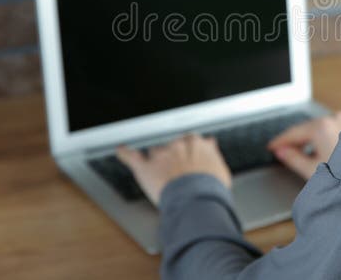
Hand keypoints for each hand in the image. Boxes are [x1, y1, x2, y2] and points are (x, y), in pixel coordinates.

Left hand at [116, 133, 231, 206]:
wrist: (197, 200)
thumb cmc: (210, 189)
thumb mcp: (219, 170)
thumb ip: (212, 156)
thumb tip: (212, 149)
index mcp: (196, 144)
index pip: (190, 140)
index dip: (188, 150)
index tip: (189, 155)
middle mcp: (177, 146)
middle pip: (171, 144)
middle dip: (172, 154)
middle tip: (175, 167)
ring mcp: (161, 155)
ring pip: (154, 151)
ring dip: (156, 158)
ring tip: (157, 168)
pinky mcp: (145, 168)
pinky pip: (131, 156)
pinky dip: (124, 153)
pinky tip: (121, 150)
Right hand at [267, 111, 340, 179]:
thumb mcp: (313, 171)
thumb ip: (293, 159)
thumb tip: (283, 152)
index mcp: (321, 127)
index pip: (293, 132)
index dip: (280, 141)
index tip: (272, 147)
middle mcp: (336, 119)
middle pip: (309, 128)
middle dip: (298, 140)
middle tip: (285, 151)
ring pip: (326, 128)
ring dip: (315, 139)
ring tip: (308, 154)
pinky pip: (340, 130)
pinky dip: (331, 138)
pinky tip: (329, 151)